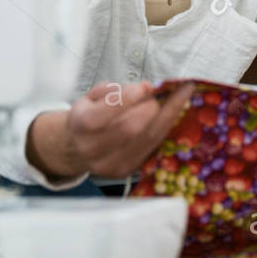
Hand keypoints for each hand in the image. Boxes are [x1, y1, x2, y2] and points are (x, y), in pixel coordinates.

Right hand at [32, 81, 193, 180]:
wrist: (77, 148)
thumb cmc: (88, 117)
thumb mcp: (91, 97)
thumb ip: (115, 90)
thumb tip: (146, 88)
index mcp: (80, 125)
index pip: (103, 114)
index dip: (127, 99)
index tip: (146, 86)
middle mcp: (93, 149)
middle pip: (130, 129)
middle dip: (151, 107)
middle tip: (161, 94)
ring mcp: (111, 164)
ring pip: (147, 139)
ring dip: (167, 116)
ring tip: (179, 97)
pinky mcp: (127, 171)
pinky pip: (153, 147)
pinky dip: (165, 128)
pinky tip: (174, 114)